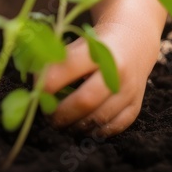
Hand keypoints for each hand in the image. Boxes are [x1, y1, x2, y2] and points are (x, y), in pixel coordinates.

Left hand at [42, 20, 161, 135]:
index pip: (66, 70)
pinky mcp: (136, 105)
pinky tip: (83, 125)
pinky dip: (95, 131)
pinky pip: (114, 127)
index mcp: (98, 51)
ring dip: (75, 125)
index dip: (46, 83)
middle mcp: (117, 72)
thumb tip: (34, 86)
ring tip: (62, 122)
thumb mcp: (77, 43)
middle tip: (48, 115)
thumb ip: (56, 61)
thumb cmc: (96, 44)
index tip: (36, 90)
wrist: (133, 40)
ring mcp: (129, 90)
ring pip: (99, 118)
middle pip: (84, 101)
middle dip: (60, 113)